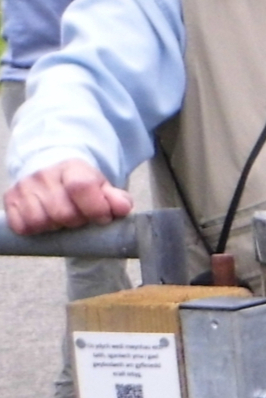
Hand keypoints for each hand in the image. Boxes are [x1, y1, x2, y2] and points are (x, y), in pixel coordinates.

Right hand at [4, 159, 131, 233]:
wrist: (52, 172)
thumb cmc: (81, 185)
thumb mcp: (102, 188)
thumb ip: (116, 199)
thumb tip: (122, 208)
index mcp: (72, 168)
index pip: (81, 187)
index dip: (95, 208)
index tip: (102, 218)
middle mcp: (45, 174)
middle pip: (63, 213)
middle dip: (77, 222)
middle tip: (80, 219)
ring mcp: (24, 186)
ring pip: (40, 222)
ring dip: (54, 227)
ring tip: (61, 220)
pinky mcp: (10, 198)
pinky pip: (21, 226)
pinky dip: (34, 230)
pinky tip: (45, 221)